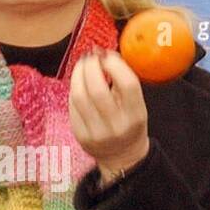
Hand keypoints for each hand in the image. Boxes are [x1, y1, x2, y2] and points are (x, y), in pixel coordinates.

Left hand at [70, 49, 149, 182]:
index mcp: (136, 115)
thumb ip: (123, 81)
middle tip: (90, 57)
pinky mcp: (80, 136)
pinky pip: (72, 106)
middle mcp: (116, 126)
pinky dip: (74, 89)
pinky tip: (79, 84)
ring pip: (79, 96)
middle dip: (91, 66)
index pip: (127, 84)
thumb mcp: (137, 105)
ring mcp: (96, 133)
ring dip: (78, 74)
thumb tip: (105, 54)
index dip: (114, 64)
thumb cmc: (130, 123)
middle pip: (97, 88)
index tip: (107, 55)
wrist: (122, 156)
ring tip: (82, 65)